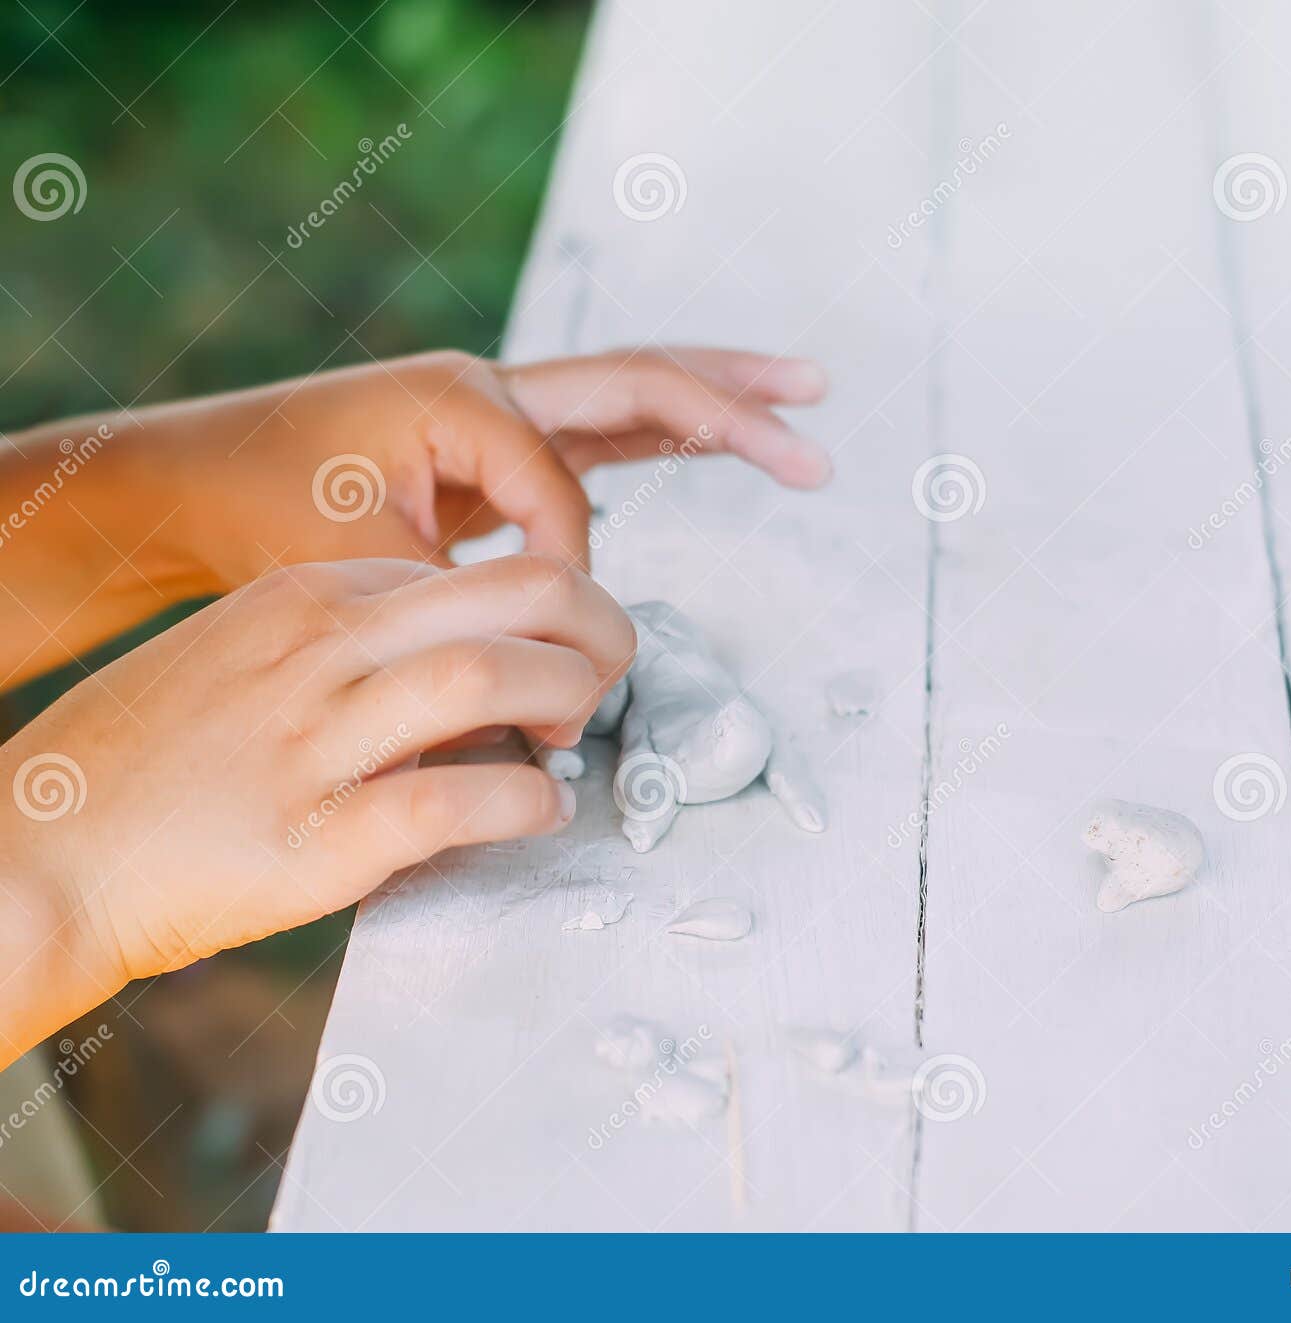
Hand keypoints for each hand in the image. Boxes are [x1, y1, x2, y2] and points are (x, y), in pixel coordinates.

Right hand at [0, 554, 633, 1063]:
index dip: (546, 611)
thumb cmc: (149, 764)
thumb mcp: (248, 660)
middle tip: (608, 672)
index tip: (564, 652)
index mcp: (305, 598)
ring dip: (569, 699)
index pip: (471, 574)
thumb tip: (473, 672)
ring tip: (576, 734)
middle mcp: (316, 650)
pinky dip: (525, 802)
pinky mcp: (314, 839)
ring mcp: (312, 740)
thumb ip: (352, 649)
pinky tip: (540, 811)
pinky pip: (455, 799)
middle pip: (513, 595)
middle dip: (596, 625)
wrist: (37, 853)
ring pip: (489, 677)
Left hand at [173, 346, 830, 579]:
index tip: (544, 642)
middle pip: (641, 380)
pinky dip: (666, 430)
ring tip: (804, 394)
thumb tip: (530, 691)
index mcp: (461, 401)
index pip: (563, 492)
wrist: (190, 480)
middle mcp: (488, 383)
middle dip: (734, 402)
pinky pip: (602, 427)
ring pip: (632, 391)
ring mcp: (495, 401)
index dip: (570, 571)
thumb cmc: (262, 518)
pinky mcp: (494, 435)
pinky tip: (714, 436)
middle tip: (817, 413)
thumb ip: (458, 619)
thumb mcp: (360, 576)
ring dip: (719, 396)